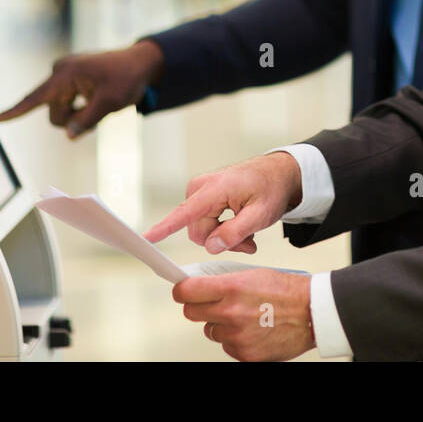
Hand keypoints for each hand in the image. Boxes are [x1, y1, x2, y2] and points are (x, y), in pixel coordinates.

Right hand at [0, 40, 164, 137]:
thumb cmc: (128, 79)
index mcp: (65, 75)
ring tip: (103, 101)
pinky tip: (98, 98)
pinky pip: (68, 105)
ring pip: (61, 113)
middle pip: (53, 115)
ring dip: (79, 115)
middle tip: (101, 108)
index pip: (33, 99)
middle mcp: (59, 73)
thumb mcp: (111, 103)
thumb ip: (87, 120)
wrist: (142, 63)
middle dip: (74, 120)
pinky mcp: (70, 80)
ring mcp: (64, 76)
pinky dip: (81, 108)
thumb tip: (69, 135)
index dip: (11, 113)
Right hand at [142, 152, 302, 253]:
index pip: (185, 213)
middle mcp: (200, 189)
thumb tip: (211, 246)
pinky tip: (241, 227)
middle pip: (199, 233)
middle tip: (248, 242)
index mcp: (215, 189)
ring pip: (202, 232)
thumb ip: (236, 232)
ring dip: (225, 238)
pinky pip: (205, 225)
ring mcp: (199, 193)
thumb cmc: (271, 189)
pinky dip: (223, 230)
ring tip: (248, 233)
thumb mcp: (261, 214)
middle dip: (222, 242)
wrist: (277, 174)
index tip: (145, 238)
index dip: (164, 228)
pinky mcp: (201, 198)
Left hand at [174, 270, 313, 360]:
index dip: (182, 290)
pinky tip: (254, 330)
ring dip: (221, 325)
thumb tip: (203, 287)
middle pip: (192, 313)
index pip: (187, 291)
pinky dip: (237, 340)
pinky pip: (227, 347)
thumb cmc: (288, 291)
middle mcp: (230, 313)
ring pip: (211, 331)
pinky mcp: (244, 354)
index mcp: (231, 288)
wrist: (312, 312)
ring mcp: (236, 336)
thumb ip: (225, 282)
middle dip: (199, 307)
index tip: (182, 291)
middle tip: (213, 304)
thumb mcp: (253, 275)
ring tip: (245, 317)